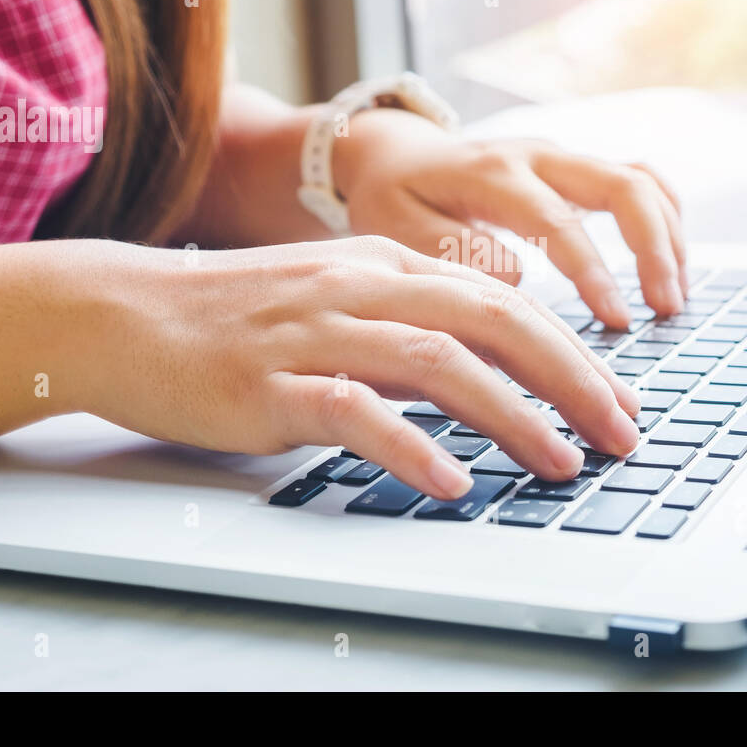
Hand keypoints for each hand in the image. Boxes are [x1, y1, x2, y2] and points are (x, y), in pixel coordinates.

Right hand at [90, 237, 640, 498]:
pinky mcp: (271, 383)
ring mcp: (316, 331)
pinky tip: (449, 482)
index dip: (569, 350)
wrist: (126, 313)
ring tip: (559, 463)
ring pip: (438, 361)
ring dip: (512, 416)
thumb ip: (406, 323)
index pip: (500, 299)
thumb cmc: (237, 315)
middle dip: (570, 377)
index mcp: (383, 264)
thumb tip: (487, 372)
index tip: (615, 398)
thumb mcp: (335, 298)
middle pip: (492, 318)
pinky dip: (410, 447)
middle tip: (621, 431)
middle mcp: (360, 287)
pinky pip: (354, 411)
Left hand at [334, 109, 687, 328]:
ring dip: (669, 237)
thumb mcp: (394, 227)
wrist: (394, 154)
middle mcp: (538, 156)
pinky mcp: (576, 169)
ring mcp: (563, 158)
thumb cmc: (393, 198)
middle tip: (667, 309)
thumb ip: (449, 251)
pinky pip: (639, 180)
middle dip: (655, 248)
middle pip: (623, 186)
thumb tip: (517, 280)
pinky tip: (671, 266)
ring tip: (674, 298)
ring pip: (641, 180)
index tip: (618, 322)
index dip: (594, 272)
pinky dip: (665, 219)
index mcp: (493, 174)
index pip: (558, 221)